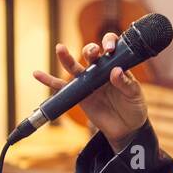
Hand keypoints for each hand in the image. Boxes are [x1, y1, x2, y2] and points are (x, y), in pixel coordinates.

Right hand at [32, 32, 146, 152]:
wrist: (125, 129)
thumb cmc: (133, 108)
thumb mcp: (135, 94)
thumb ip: (125, 83)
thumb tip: (115, 71)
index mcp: (116, 65)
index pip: (111, 47)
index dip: (109, 43)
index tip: (109, 50)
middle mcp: (100, 70)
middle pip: (91, 54)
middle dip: (90, 50)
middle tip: (92, 53)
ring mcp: (88, 82)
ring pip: (74, 67)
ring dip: (66, 58)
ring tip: (60, 48)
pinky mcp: (78, 95)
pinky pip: (61, 87)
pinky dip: (49, 81)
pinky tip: (38, 74)